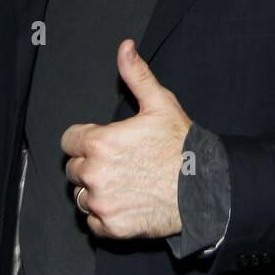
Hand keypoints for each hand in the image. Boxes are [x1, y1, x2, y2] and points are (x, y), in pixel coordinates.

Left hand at [61, 40, 191, 239]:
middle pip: (74, 169)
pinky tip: (127, 202)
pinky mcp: (111, 227)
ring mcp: (102, 203)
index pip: (69, 141)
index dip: (86, 140)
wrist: (205, 189)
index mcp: (100, 142)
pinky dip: (105, 215)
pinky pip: (93, 222)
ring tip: (124, 183)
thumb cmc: (182, 146)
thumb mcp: (161, 104)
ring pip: (81, 196)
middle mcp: (94, 174)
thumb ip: (136, 75)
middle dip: (91, 165)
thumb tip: (125, 47)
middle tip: (120, 163)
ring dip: (96, 191)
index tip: (105, 144)